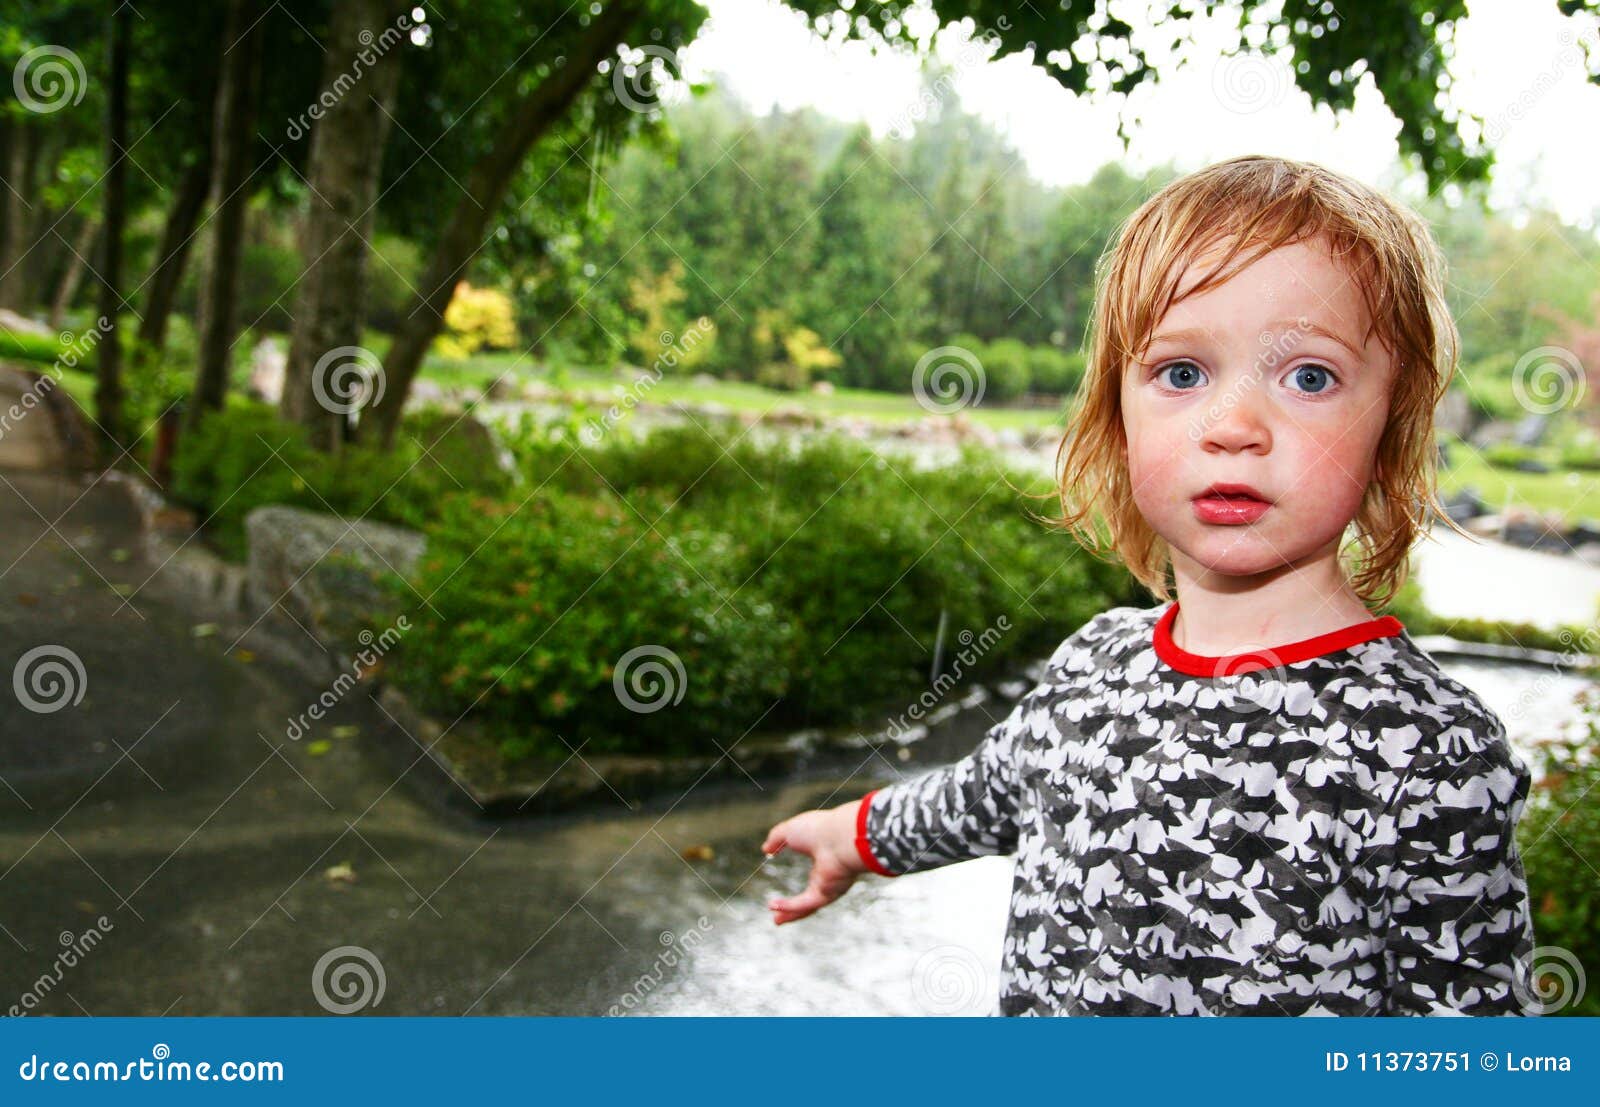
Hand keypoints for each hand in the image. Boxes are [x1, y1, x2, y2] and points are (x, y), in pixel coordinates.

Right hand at [760, 802, 866, 924]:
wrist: (839, 836)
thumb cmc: (819, 829)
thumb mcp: (790, 830)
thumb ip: (776, 838)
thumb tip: (766, 849)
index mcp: (823, 859)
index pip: (810, 875)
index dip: (801, 873)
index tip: (787, 881)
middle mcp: (828, 876)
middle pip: (809, 897)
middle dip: (793, 909)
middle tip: (778, 917)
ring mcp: (828, 887)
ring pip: (808, 906)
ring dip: (791, 913)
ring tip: (776, 921)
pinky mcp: (826, 894)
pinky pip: (805, 904)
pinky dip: (789, 906)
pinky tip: (773, 905)